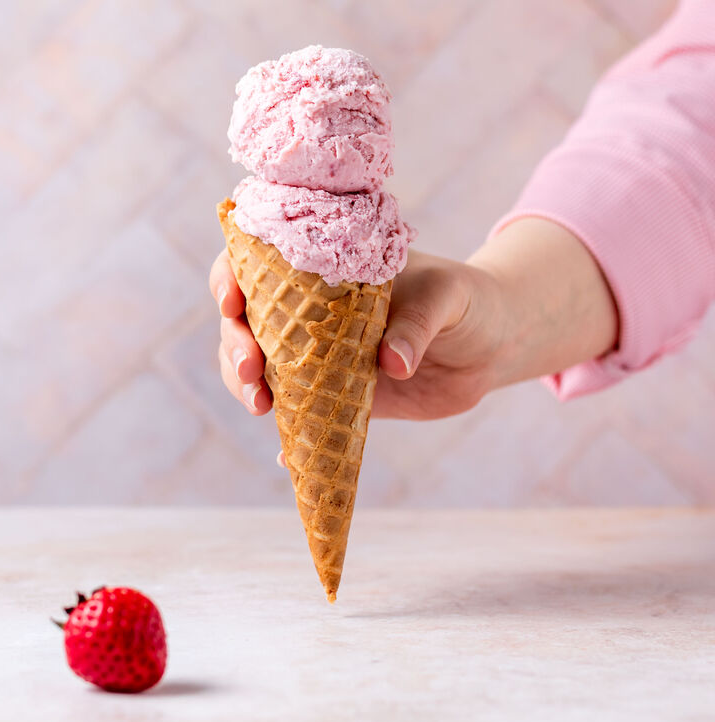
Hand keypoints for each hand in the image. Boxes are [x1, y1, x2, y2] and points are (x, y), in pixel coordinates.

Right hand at [210, 217, 618, 424]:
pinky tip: (286, 457)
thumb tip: (392, 365)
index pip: (258, 264)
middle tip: (252, 370)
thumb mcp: (444, 299)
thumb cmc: (465, 300)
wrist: (490, 344)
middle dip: (234, 345)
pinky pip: (299, 416)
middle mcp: (309, 311)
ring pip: (261, 369)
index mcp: (323, 270)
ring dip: (247, 387)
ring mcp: (317, 356)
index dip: (230, 279)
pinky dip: (288, 438)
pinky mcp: (336, 398)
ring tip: (261, 406)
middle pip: (246, 322)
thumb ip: (416, 324)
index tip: (232, 303)